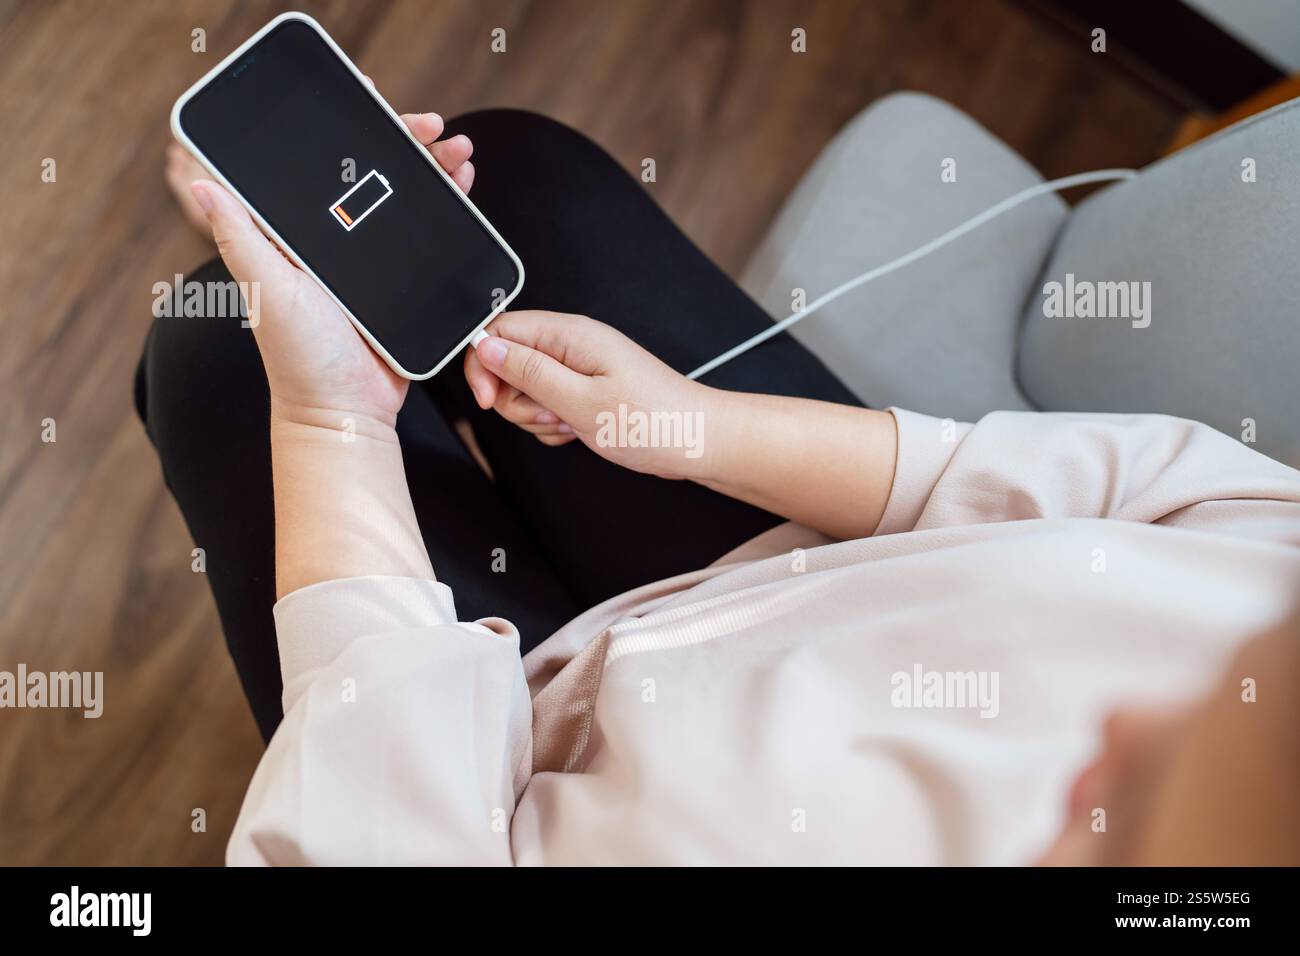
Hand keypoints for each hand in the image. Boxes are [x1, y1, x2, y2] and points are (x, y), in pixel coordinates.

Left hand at [188, 111, 475, 435]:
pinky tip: (463, 188)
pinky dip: (449, 209)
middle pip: (377, 176)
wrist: (347, 411)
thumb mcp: (266, 289)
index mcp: (302, 235)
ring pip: (409, 201)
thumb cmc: (299, 357)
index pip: (330, 168)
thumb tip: (201, 181)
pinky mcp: (407, 284)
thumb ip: (240, 237)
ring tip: (460, 154)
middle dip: (407, 144)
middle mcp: (338, 242)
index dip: (355, 132)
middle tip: (433, 126)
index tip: (377, 104)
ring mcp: (375, 262)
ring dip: (435, 170)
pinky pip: (431, 237)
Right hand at [464, 311, 722, 479]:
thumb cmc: (655, 420)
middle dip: (516, 400)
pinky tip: (578, 431)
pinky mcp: (584, 391)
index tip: (488, 399)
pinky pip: (547, 407)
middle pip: (507, 364)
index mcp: (571, 335)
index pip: (499, 329)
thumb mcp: (581, 400)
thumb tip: (486, 346)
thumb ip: (529, 372)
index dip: (483, 364)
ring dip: (538, 416)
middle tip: (551, 414)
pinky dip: (554, 425)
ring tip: (572, 423)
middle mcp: (573, 346)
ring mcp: (578, 369)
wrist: (696, 441)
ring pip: (525, 391)